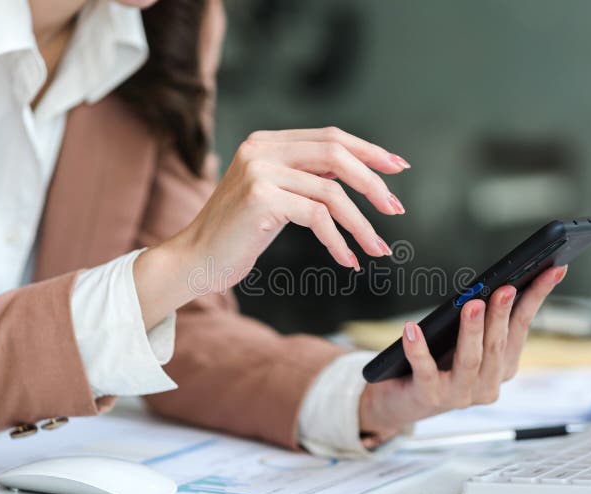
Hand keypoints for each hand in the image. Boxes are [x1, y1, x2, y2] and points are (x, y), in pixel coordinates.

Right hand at [134, 127, 409, 327]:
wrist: (193, 260)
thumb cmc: (235, 235)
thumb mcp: (273, 196)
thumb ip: (304, 179)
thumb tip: (356, 177)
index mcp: (266, 143)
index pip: (330, 136)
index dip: (368, 150)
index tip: (397, 167)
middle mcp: (262, 150)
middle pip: (336, 154)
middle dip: (373, 182)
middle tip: (395, 208)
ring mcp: (260, 171)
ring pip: (332, 191)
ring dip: (362, 223)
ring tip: (377, 247)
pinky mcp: (261, 199)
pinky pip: (318, 217)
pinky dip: (339, 241)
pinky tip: (347, 259)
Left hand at [357, 265, 567, 445]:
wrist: (404, 401)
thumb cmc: (439, 363)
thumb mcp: (467, 342)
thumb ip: (482, 320)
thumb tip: (495, 282)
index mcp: (503, 367)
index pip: (522, 326)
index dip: (536, 297)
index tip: (551, 271)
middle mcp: (487, 384)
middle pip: (497, 344)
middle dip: (502, 314)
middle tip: (505, 288)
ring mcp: (460, 394)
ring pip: (470, 359)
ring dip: (472, 331)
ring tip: (471, 305)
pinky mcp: (429, 396)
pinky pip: (426, 370)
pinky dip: (419, 349)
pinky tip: (411, 329)